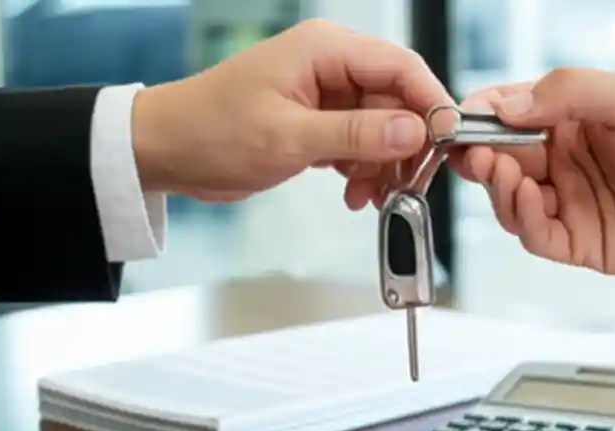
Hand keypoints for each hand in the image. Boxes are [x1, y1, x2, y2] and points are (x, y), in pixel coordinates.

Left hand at [130, 19, 450, 204]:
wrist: (166, 150)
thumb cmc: (210, 131)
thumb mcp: (288, 138)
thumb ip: (355, 136)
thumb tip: (413, 131)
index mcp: (324, 50)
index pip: (401, 68)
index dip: (431, 105)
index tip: (448, 144)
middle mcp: (330, 66)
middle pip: (398, 100)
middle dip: (406, 146)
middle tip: (408, 185)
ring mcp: (325, 95)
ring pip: (383, 127)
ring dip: (384, 165)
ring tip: (370, 196)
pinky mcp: (318, 122)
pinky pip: (361, 143)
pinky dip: (364, 170)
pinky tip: (354, 193)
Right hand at [451, 68, 614, 277]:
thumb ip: (567, 91)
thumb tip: (509, 105)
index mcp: (571, 119)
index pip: (507, 113)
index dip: (479, 116)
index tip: (459, 118)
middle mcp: (564, 161)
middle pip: (499, 159)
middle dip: (478, 155)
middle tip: (473, 151)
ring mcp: (570, 203)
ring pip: (509, 200)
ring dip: (497, 187)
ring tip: (502, 172)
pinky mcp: (579, 244)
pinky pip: (535, 235)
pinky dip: (523, 218)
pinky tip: (530, 199)